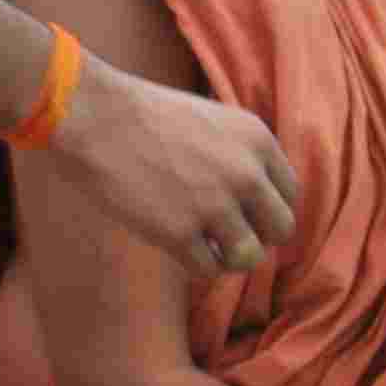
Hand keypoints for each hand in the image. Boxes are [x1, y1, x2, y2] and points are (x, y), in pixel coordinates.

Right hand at [46, 62, 303, 287]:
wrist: (94, 115)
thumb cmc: (144, 115)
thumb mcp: (212, 119)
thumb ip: (241, 154)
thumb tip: (258, 198)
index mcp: (258, 140)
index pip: (290, 194)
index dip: (268, 210)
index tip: (246, 214)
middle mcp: (247, 173)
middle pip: (281, 230)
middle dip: (257, 236)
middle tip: (228, 235)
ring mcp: (215, 204)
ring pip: (249, 257)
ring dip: (229, 259)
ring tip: (207, 248)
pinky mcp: (180, 232)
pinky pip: (209, 270)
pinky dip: (197, 266)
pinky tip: (179, 249)